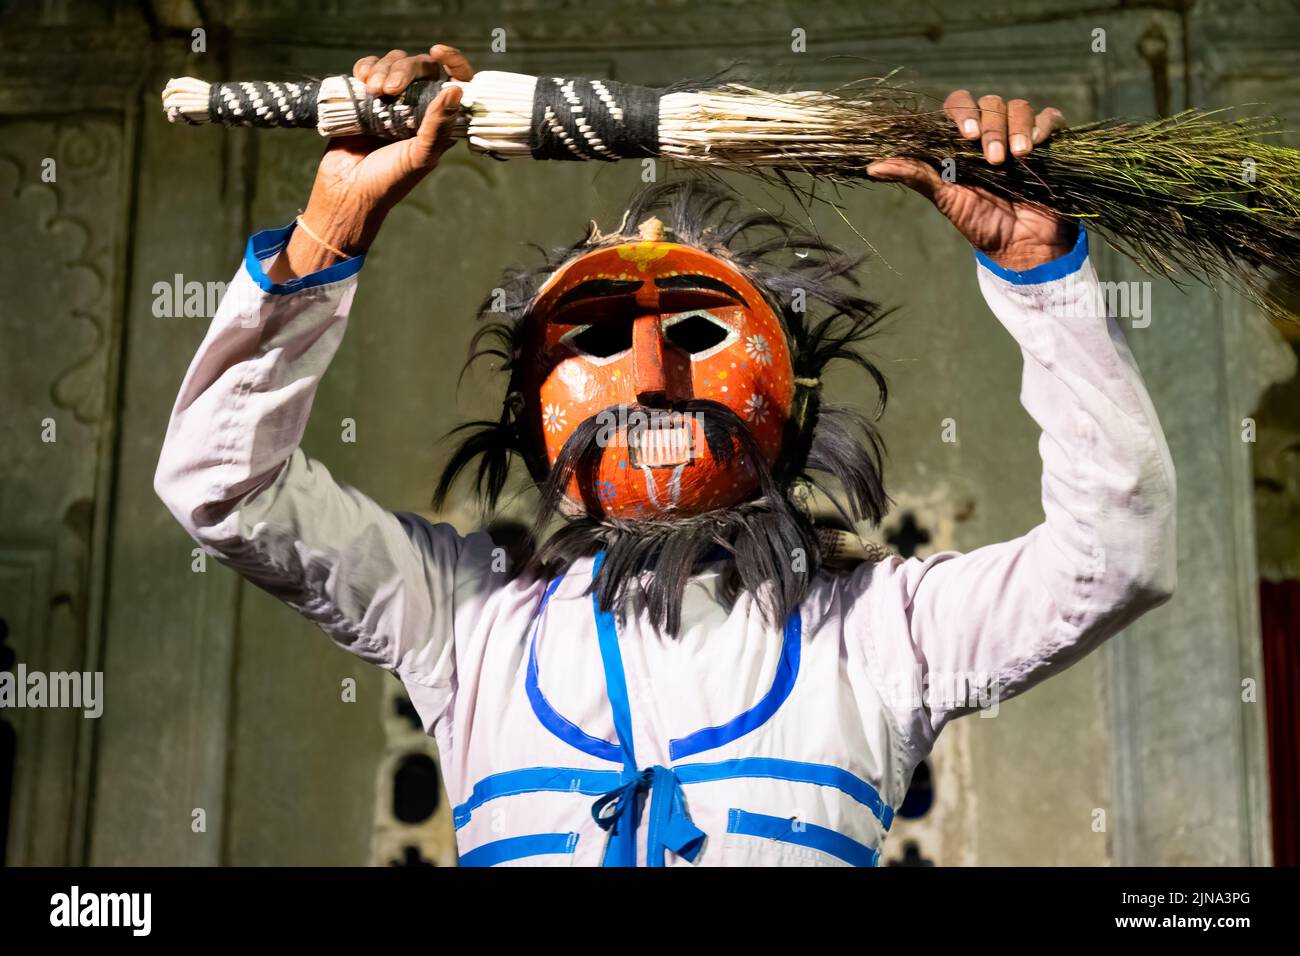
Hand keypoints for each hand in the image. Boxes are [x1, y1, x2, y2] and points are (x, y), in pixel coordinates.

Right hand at [269, 45, 473, 280]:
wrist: (347, 189)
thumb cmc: (389, 180)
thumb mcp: (420, 156)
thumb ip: (438, 125)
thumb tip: (457, 90)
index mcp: (439, 122)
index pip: (456, 82)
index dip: (453, 62)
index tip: (439, 52)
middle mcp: (418, 107)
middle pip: (422, 66)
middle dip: (406, 69)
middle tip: (389, 89)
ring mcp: (391, 100)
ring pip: (395, 62)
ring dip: (383, 68)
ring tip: (373, 91)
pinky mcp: (365, 97)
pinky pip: (370, 67)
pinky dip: (366, 66)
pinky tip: (361, 79)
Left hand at [867, 91, 1073, 270]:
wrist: (1021, 247)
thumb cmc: (980, 222)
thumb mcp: (944, 198)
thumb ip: (914, 176)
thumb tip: (872, 167)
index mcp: (964, 141)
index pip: (959, 105)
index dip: (962, 112)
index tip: (966, 134)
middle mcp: (992, 132)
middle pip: (990, 103)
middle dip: (991, 128)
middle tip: (993, 160)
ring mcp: (1021, 135)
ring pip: (1018, 107)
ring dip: (1016, 128)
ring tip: (1016, 158)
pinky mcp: (1049, 142)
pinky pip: (1050, 118)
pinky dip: (1044, 125)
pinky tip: (1037, 145)